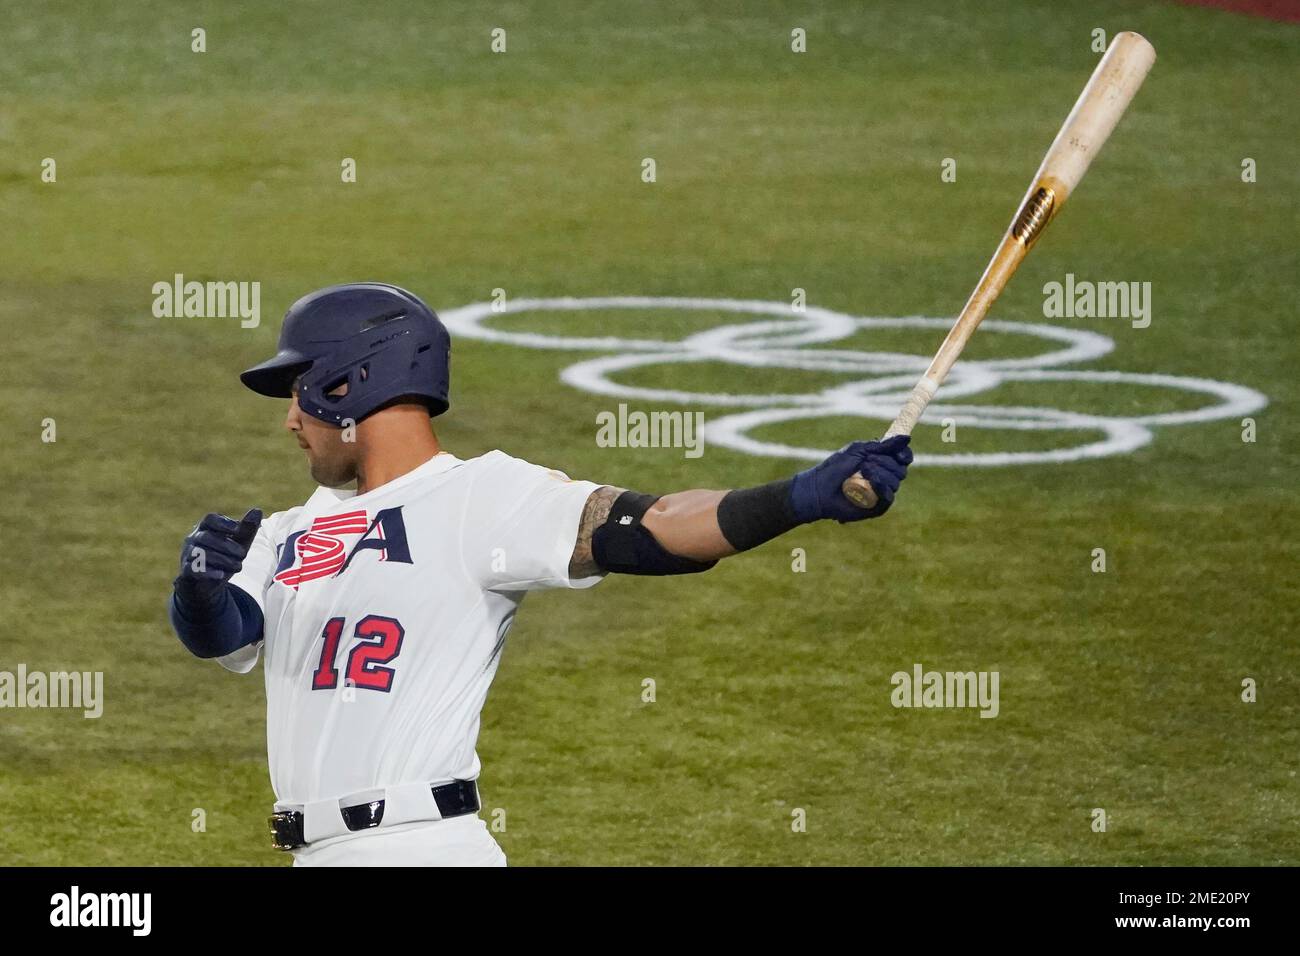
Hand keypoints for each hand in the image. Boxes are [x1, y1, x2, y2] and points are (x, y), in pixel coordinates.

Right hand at [174, 509, 262, 602]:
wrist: (209, 582)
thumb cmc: (225, 555)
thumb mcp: (239, 543)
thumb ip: (247, 528)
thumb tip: (257, 510)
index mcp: (206, 528)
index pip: (210, 519)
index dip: (223, 523)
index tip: (238, 529)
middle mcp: (193, 539)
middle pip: (207, 537)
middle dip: (227, 545)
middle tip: (243, 554)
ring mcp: (187, 555)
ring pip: (200, 553)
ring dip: (222, 560)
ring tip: (238, 566)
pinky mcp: (186, 571)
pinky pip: (192, 569)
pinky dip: (208, 572)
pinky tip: (221, 575)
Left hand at [790, 435, 911, 521]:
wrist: (819, 489)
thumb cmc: (835, 468)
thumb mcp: (859, 450)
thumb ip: (884, 445)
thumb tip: (907, 438)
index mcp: (881, 461)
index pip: (903, 457)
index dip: (904, 454)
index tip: (900, 454)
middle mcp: (884, 477)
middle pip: (901, 468)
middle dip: (886, 462)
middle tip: (866, 461)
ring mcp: (882, 492)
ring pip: (896, 481)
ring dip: (881, 473)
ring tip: (862, 470)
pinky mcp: (878, 506)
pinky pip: (889, 496)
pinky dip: (882, 487)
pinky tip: (872, 481)